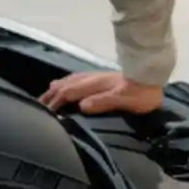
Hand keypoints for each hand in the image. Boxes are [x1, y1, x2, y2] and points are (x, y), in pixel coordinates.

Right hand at [38, 71, 161, 114]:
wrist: (152, 76)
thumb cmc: (140, 94)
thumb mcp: (124, 100)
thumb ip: (103, 102)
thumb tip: (81, 106)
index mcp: (94, 85)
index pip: (69, 93)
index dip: (56, 102)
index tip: (44, 112)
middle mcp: (91, 79)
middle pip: (65, 86)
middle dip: (51, 95)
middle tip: (37, 105)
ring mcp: (94, 77)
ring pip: (69, 81)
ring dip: (56, 89)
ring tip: (45, 96)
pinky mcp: (99, 78)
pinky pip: (75, 79)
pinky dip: (64, 83)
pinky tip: (63, 84)